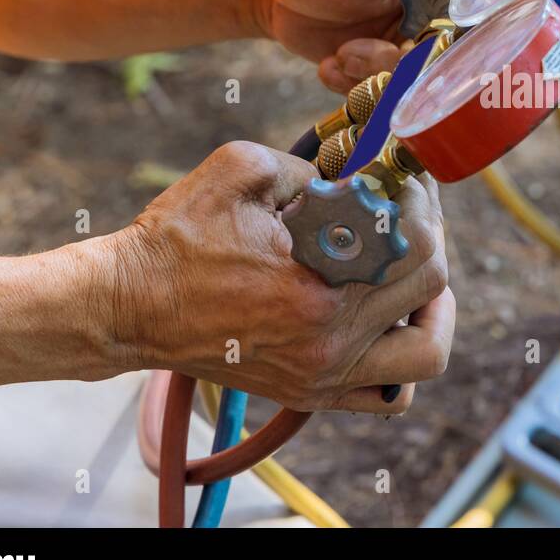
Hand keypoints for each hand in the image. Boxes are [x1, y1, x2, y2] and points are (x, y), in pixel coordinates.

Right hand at [104, 141, 451, 413]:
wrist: (128, 307)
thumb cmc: (177, 238)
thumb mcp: (241, 169)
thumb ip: (313, 165)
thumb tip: (360, 173)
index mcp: (319, 292)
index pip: (417, 247)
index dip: (421, 203)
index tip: (406, 178)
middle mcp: (330, 346)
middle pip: (431, 291)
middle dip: (429, 238)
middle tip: (409, 211)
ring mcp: (323, 378)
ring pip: (425, 355)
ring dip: (432, 308)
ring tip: (410, 272)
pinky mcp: (310, 393)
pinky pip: (389, 395)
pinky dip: (401, 356)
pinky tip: (385, 317)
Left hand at [264, 0, 481, 91]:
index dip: (453, 27)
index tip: (412, 38)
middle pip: (453, 47)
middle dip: (400, 61)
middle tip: (353, 52)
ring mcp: (425, 34)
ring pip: (422, 76)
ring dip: (373, 75)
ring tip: (341, 54)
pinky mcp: (398, 65)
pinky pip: (392, 91)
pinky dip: (357, 85)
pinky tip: (333, 63)